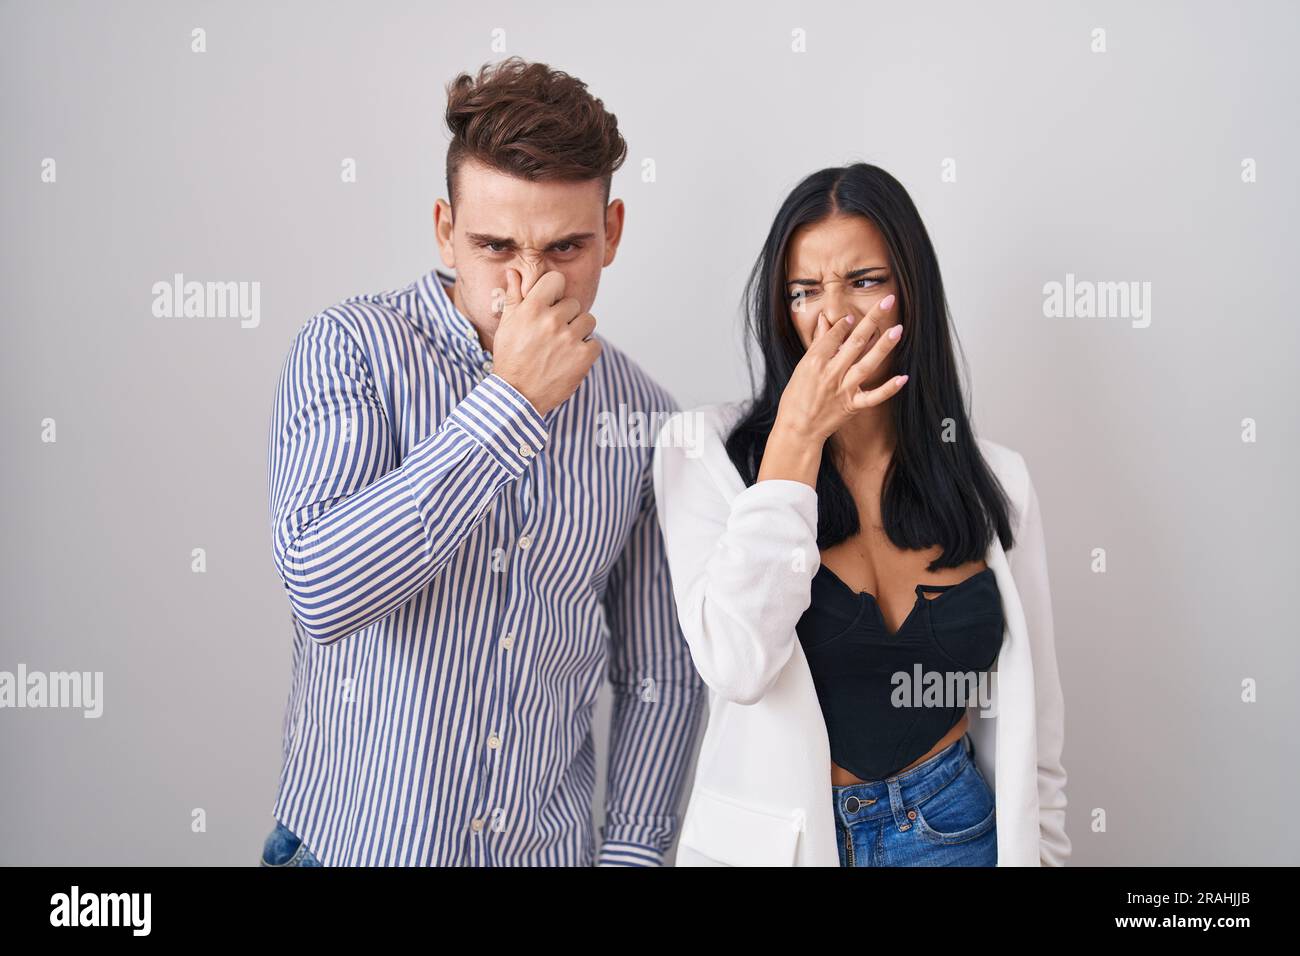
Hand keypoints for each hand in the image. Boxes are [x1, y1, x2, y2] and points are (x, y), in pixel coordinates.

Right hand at [491, 268, 600, 415]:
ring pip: (588, 321)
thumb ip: (514, 296)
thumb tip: (514, 271)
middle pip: (573, 304)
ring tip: (562, 347)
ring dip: (579, 332)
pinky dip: (586, 352)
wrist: (517, 395)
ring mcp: (569, 339)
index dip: (555, 292)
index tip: (550, 304)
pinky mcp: (583, 357)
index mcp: (532, 308)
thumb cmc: (510, 358)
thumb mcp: (507, 325)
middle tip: (552, 335)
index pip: (556, 280)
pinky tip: (570, 360)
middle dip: (566, 317)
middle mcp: (551, 320)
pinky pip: (595, 343)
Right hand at [773, 294, 907, 442]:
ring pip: (867, 364)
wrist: (797, 429)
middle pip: (854, 342)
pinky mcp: (852, 405)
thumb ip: (817, 343)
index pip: (834, 336)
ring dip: (883, 346)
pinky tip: (902, 377)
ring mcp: (843, 389)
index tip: (855, 314)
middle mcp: (831, 373)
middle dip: (871, 320)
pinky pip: (873, 396)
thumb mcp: (802, 367)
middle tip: (887, 302)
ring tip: (897, 330)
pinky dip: (888, 388)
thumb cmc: (796, 398)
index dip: (846, 323)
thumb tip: (824, 320)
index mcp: (815, 362)